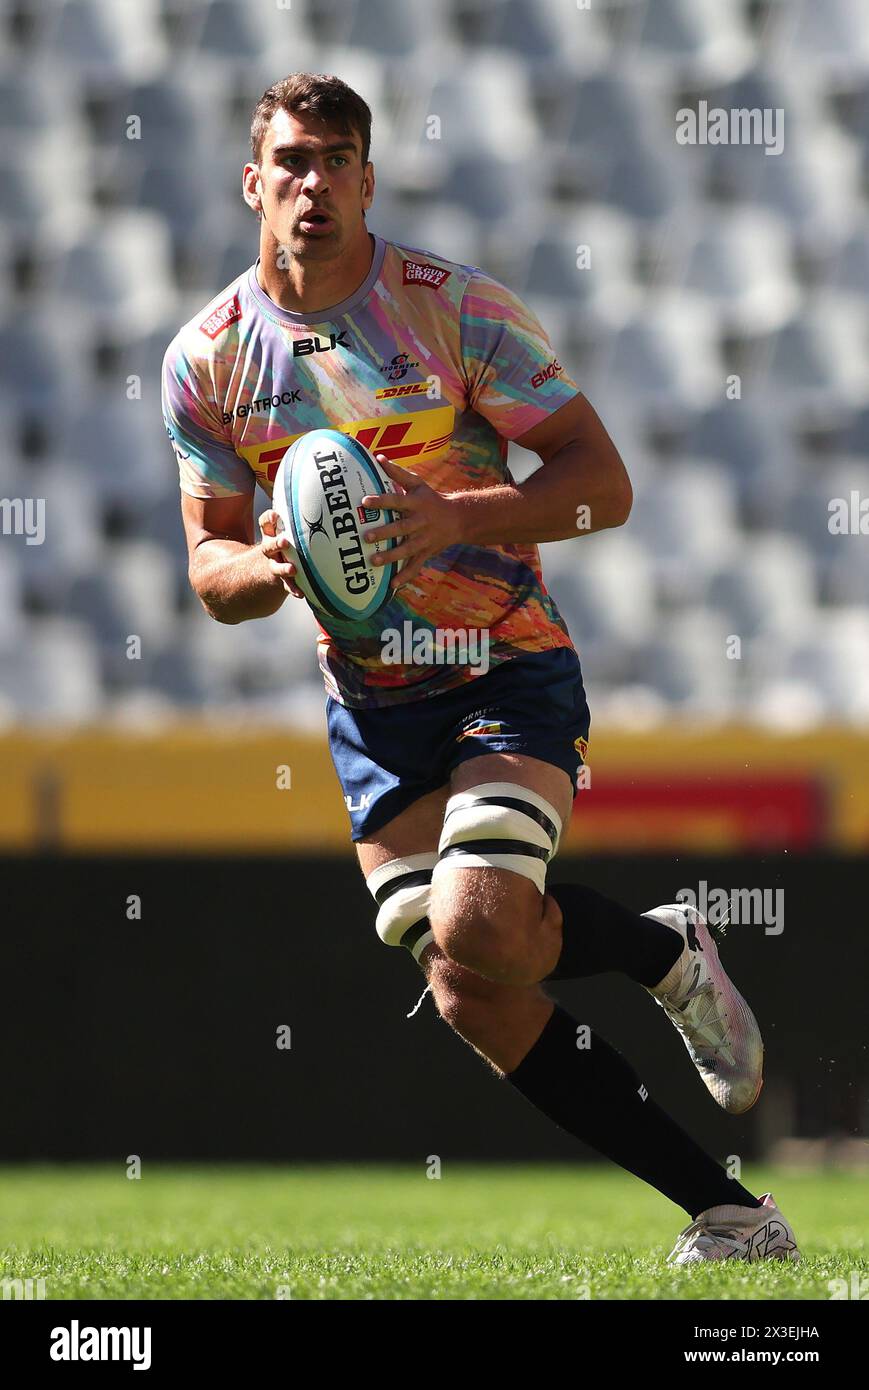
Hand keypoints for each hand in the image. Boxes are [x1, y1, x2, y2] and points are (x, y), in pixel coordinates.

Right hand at [258, 509, 304, 598]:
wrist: (273, 567)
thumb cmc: (290, 542)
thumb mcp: (289, 528)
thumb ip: (303, 517)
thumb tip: (330, 496)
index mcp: (272, 534)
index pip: (266, 523)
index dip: (269, 519)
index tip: (275, 516)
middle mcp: (270, 549)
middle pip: (268, 545)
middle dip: (276, 543)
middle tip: (285, 541)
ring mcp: (275, 564)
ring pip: (275, 567)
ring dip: (283, 568)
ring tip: (292, 569)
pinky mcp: (282, 580)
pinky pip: (287, 585)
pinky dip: (293, 589)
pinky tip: (301, 594)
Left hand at [361, 455, 459, 590]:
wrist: (459, 518)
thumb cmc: (431, 498)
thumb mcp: (418, 484)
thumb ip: (397, 473)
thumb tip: (378, 457)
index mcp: (416, 504)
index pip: (397, 501)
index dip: (381, 501)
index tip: (365, 502)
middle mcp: (420, 522)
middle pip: (401, 528)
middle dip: (384, 533)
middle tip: (365, 537)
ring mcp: (424, 539)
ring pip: (407, 549)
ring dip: (391, 556)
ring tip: (373, 561)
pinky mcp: (427, 552)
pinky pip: (416, 566)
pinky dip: (405, 576)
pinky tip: (392, 585)